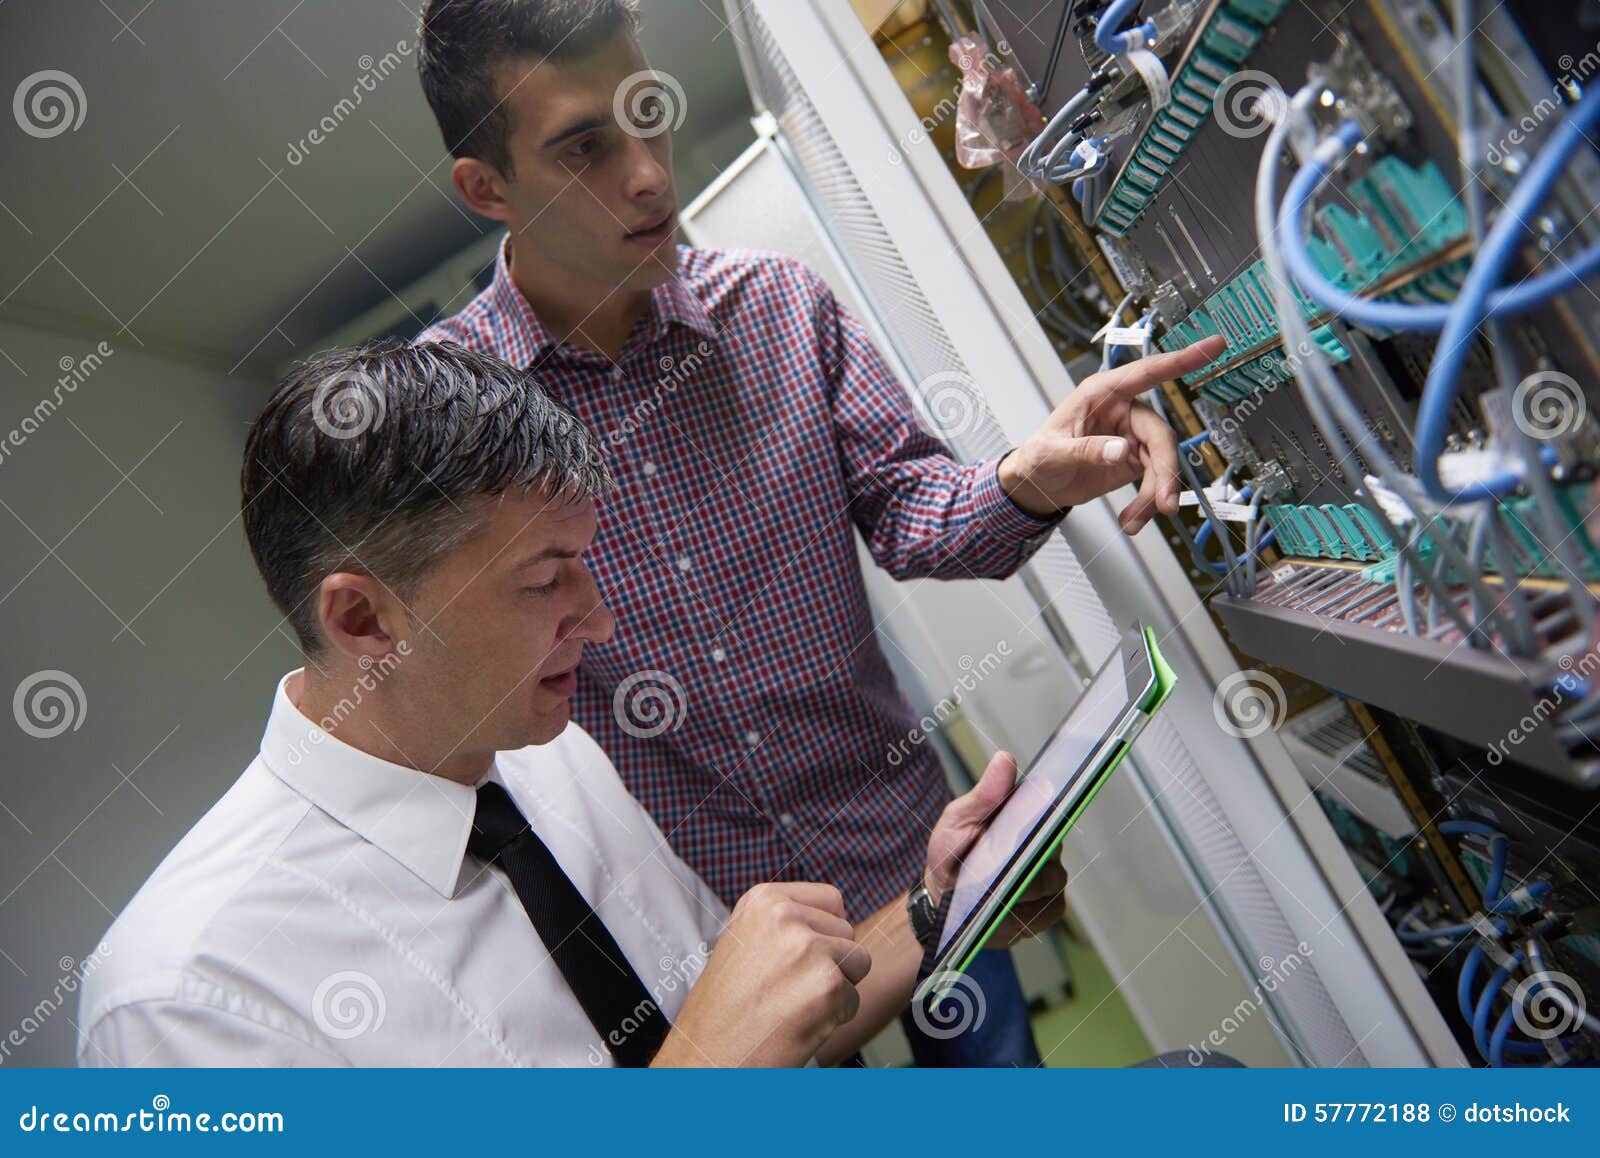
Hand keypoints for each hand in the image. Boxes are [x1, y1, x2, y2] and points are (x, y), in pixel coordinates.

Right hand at [653, 882, 870, 1066]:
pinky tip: (797, 1026)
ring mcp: (807, 948)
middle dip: (831, 964)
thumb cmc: (724, 1011)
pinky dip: (834, 1019)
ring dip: (835, 990)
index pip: (831, 900)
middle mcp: (785, 916)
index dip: (824, 934)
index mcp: (764, 899)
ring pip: (858, 963)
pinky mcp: (826, 986)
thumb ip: (785, 923)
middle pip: (847, 932)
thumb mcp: (744, 941)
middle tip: (787, 991)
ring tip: (793, 1006)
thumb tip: (838, 916)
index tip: (796, 960)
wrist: (707, 1060)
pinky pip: (854, 1000)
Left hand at [923, 751, 1067, 947]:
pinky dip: (1024, 910)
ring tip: (990, 888)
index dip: (1048, 807)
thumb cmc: (953, 852)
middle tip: (998, 861)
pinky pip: (1048, 907)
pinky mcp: (1050, 906)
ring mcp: (1051, 875)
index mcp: (1026, 815)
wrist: (944, 899)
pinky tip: (1002, 908)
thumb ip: (984, 793)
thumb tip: (1005, 758)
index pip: (1051, 805)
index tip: (1031, 814)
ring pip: (1051, 879)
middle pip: (1054, 845)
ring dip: (1020, 885)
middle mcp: (1045, 843)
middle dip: (1025, 854)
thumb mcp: (959, 819)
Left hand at [998, 336, 1225, 532]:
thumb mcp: (1053, 453)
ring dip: (1155, 494)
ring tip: (1135, 521)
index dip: (1182, 360)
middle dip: (1165, 471)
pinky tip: (1133, 519)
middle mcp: (1124, 411)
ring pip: (1162, 462)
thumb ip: (1085, 450)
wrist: (1038, 485)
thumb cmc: (1039, 457)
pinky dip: (1148, 503)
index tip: (1214, 346)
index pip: (1147, 373)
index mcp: (1102, 394)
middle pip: (1161, 435)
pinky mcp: (1137, 460)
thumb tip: (1121, 450)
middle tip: (1164, 503)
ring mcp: (1133, 436)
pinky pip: (1155, 480)